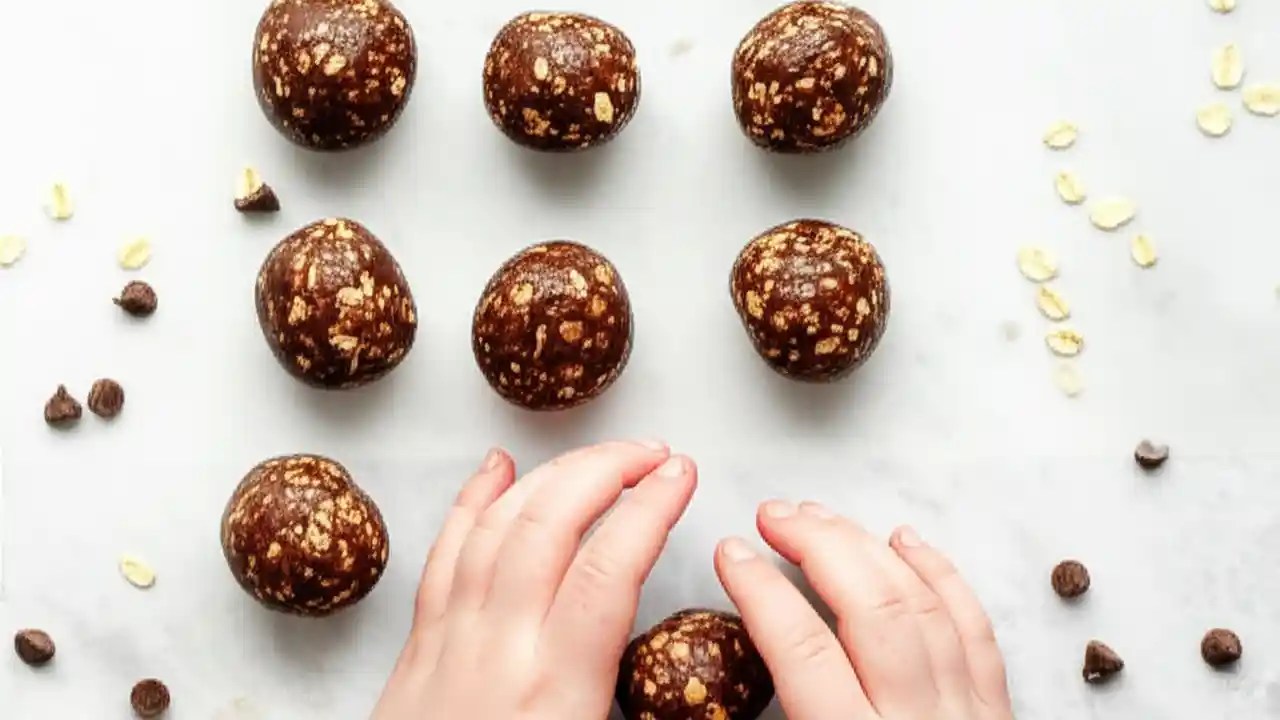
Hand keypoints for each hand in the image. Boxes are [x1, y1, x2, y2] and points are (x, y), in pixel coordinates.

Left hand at [372, 441, 696, 719]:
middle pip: (549, 527)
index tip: (682, 476)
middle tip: (652, 454)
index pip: (608, 571)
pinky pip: (443, 554)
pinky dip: (472, 501)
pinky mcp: (416, 648)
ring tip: (598, 455)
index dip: (649, 509)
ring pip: (496, 527)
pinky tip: (495, 468)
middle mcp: (499, 653)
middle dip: (606, 471)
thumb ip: (644, 713)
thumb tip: (707, 713)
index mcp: (556, 695)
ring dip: (552, 476)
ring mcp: (449, 643)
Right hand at [715, 502, 1012, 719]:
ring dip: (867, 548)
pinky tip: (908, 541)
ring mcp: (965, 713)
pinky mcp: (997, 711)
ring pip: (920, 605)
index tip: (731, 553)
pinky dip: (941, 575)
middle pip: (869, 608)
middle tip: (775, 515)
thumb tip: (718, 676)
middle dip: (817, 546)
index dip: (761, 592)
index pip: (802, 650)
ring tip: (822, 517)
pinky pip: (974, 628)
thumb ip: (777, 715)